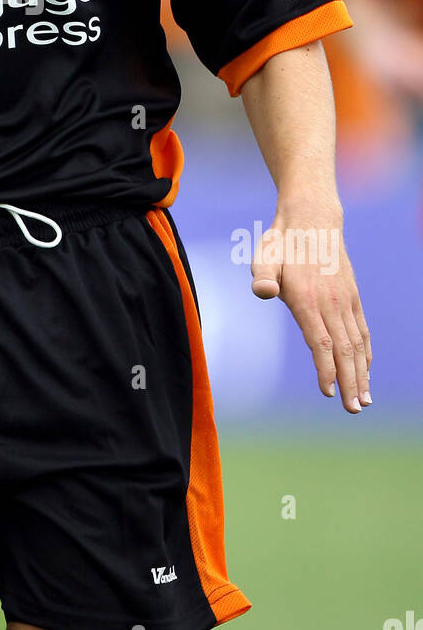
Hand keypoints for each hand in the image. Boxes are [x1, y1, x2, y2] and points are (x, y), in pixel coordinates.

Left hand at [250, 215, 371, 413]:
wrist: (313, 220)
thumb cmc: (282, 243)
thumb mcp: (264, 255)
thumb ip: (262, 276)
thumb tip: (263, 291)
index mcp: (307, 298)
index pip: (321, 341)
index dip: (326, 369)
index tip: (328, 393)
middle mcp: (331, 303)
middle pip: (343, 349)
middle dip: (349, 381)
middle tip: (353, 409)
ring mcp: (345, 300)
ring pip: (357, 343)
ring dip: (361, 373)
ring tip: (363, 400)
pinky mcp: (353, 297)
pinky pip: (362, 330)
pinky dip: (366, 353)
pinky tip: (366, 371)